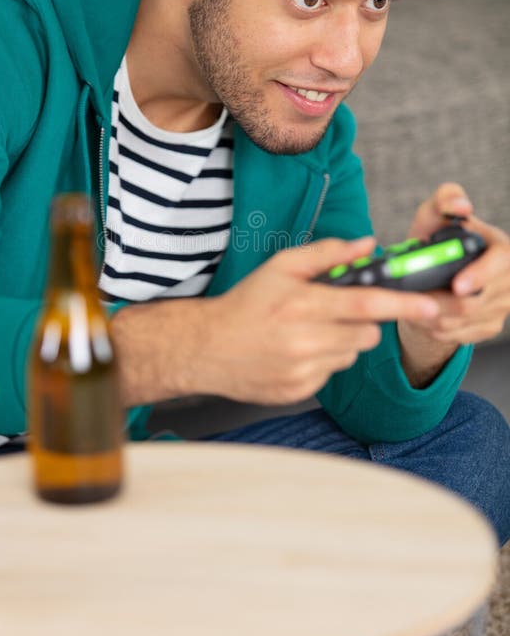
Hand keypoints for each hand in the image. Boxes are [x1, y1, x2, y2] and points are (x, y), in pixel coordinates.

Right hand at [193, 236, 440, 405]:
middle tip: (335, 312)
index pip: (366, 304)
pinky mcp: (299, 390)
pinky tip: (297, 351)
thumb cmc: (246, 302)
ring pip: (352, 355)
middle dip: (363, 321)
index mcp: (303, 304)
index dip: (402, 304)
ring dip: (343, 342)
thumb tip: (367, 245)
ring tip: (309, 331)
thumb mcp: (281, 266)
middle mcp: (305, 340)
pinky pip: (332, 374)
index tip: (429, 306)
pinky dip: (324, 361)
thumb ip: (327, 253)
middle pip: (367, 334)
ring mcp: (303, 370)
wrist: (206, 347)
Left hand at [400, 182, 509, 345]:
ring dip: (431, 317)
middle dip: (440, 303)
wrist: (435, 268)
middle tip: (412, 299)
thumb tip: (461, 206)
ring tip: (410, 304)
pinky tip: (421, 316)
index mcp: (502, 249)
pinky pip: (459, 336)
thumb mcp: (437, 211)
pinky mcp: (488, 326)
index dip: (480, 275)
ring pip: (463, 322)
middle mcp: (509, 280)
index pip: (501, 263)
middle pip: (476, 302)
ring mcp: (502, 307)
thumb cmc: (437, 235)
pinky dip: (434, 329)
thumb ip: (447, 198)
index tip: (457, 285)